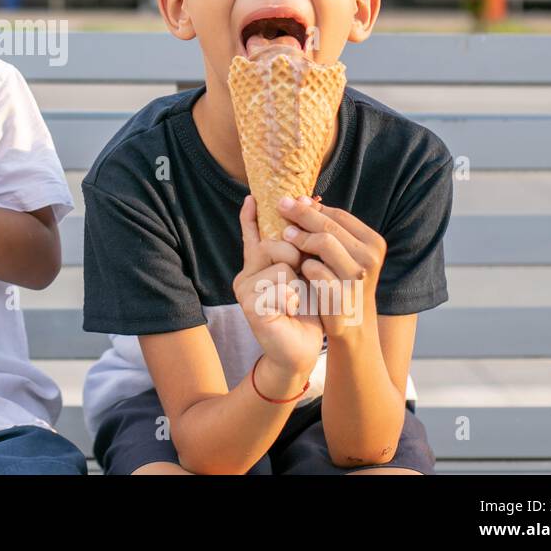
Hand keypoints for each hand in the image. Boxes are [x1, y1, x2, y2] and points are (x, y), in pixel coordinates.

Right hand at [232, 194, 322, 377]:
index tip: (251, 198)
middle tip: (302, 280)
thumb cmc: (305, 314)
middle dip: (297, 257)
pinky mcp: (250, 306)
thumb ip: (299, 250)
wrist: (298, 352)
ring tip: (295, 301)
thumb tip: (304, 211)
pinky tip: (289, 312)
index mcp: (258, 266)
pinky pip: (281, 287)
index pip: (253, 235)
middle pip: (275, 244)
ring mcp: (245, 290)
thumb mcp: (306, 276)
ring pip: (282, 266)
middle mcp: (246, 274)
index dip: (251, 217)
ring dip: (299, 284)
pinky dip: (294, 299)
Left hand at [277, 195, 385, 342]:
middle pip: (329, 226)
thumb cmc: (343, 281)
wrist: (353, 325)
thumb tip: (302, 199)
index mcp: (373, 243)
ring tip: (285, 235)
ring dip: (301, 238)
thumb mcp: (345, 253)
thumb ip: (330, 229)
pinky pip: (314, 270)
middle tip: (281, 206)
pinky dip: (303, 265)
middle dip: (302, 214)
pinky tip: (298, 267)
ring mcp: (357, 278)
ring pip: (324, 243)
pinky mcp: (341, 296)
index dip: (314, 207)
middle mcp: (369, 259)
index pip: (339, 216)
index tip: (294, 199)